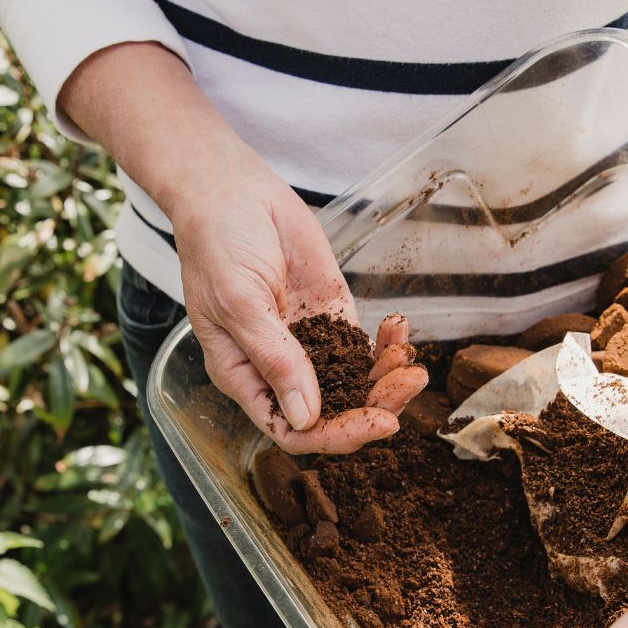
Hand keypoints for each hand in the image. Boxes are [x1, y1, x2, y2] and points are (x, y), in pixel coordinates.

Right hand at [172, 168, 427, 453]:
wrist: (232, 191)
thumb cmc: (217, 245)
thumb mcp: (239, 304)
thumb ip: (274, 358)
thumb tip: (305, 417)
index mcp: (244, 376)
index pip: (292, 428)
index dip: (335, 435)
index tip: (376, 422)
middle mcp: (277, 367)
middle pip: (332, 411)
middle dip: (374, 405)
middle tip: (409, 385)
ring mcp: (307, 341)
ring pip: (353, 381)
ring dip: (386, 377)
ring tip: (411, 361)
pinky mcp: (330, 313)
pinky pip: (363, 344)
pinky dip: (386, 344)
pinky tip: (400, 330)